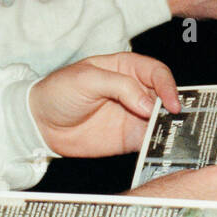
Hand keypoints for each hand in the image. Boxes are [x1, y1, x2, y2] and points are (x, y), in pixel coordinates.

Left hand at [29, 52, 180, 156]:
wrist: (39, 123)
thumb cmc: (58, 91)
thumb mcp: (86, 79)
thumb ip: (119, 86)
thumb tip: (147, 103)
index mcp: (125, 68)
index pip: (156, 72)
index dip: (167, 86)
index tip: (171, 103)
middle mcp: (134, 90)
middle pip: (164, 96)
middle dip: (174, 107)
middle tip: (176, 121)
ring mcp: (133, 115)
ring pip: (161, 119)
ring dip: (170, 127)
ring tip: (173, 137)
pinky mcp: (128, 138)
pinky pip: (150, 141)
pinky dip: (159, 145)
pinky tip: (162, 148)